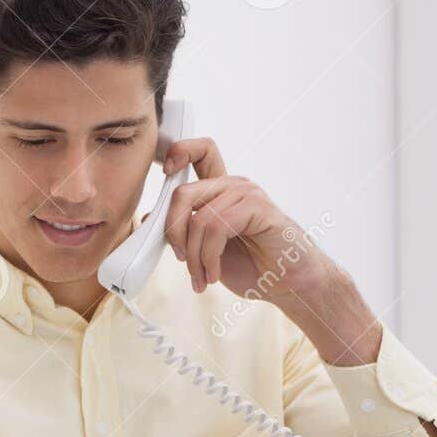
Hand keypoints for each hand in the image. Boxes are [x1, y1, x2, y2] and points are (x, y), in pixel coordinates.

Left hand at [160, 136, 382, 365]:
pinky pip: (216, 228)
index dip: (179, 152)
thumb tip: (148, 217)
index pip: (200, 151)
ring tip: (202, 277)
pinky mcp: (259, 208)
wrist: (287, 284)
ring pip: (197, 219)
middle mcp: (233, 186)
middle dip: (172, 233)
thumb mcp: (204, 249)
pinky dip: (209, 258)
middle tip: (181, 260)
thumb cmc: (251, 266)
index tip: (166, 171)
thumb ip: (181, 230)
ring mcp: (247, 194)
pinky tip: (214, 274)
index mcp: (219, 190)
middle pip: (183, 193)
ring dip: (194, 257)